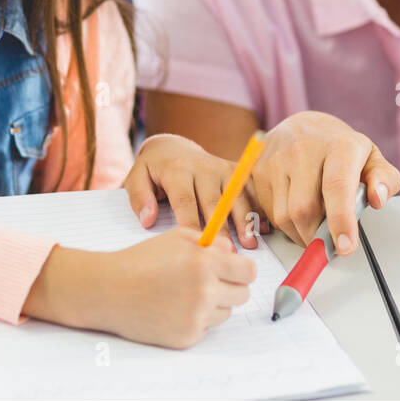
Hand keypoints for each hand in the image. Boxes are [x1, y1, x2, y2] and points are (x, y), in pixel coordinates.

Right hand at [92, 228, 255, 347]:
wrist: (109, 290)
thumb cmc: (140, 261)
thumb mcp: (176, 237)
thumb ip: (211, 242)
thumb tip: (234, 254)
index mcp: (205, 263)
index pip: (249, 272)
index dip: (242, 270)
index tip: (234, 270)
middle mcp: (204, 291)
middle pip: (243, 295)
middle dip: (230, 287)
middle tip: (209, 282)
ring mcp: (196, 317)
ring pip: (226, 313)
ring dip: (213, 305)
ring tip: (184, 294)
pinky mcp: (187, 337)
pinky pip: (206, 328)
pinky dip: (196, 320)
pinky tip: (173, 309)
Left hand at [125, 134, 269, 246]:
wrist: (173, 147)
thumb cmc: (154, 170)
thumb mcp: (136, 178)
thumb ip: (139, 198)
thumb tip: (148, 220)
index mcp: (176, 169)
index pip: (185, 200)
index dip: (192, 224)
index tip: (198, 247)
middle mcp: (202, 166)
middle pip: (215, 201)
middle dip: (223, 229)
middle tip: (228, 253)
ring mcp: (221, 167)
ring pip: (237, 195)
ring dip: (246, 220)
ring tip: (250, 244)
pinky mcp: (234, 169)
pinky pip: (250, 188)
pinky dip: (258, 207)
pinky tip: (262, 228)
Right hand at [250, 111, 399, 253]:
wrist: (304, 125)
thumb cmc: (339, 147)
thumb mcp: (371, 158)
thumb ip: (385, 179)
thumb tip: (378, 198)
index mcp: (339, 146)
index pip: (337, 186)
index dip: (341, 221)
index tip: (344, 247)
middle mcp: (303, 149)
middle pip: (305, 210)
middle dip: (318, 238)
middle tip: (329, 243)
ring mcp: (276, 159)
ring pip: (284, 217)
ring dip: (300, 234)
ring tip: (315, 225)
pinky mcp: (257, 170)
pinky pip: (268, 213)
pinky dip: (284, 224)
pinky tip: (296, 212)